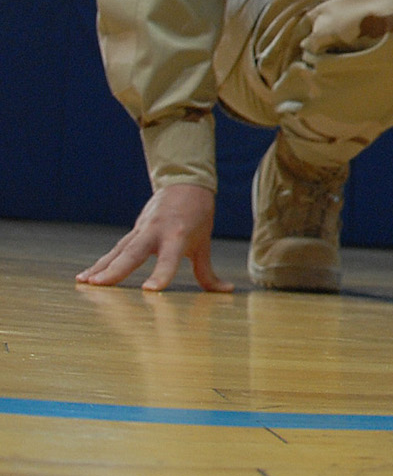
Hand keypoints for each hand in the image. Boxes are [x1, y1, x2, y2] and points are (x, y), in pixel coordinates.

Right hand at [75, 183, 231, 292]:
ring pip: (118, 251)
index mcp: (177, 237)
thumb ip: (207, 271)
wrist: (184, 185)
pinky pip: (114, 251)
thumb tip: (226, 291)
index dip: (160, 274)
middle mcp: (155, 233)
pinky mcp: (132, 233)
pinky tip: (84, 277)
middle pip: (134, 253)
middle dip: (116, 270)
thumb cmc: (197, 217)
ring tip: (85, 283)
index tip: (150, 290)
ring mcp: (141, 231)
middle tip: (99, 285)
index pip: (169, 259)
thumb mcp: (203, 244)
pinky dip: (100, 263)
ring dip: (100, 267)